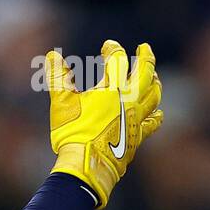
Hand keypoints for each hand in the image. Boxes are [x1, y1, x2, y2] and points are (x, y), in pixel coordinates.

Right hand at [47, 39, 163, 208]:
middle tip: (144, 48)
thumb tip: (52, 55)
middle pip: (145, 73)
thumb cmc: (72, 132)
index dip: (113, 49)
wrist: (87, 163)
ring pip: (153, 95)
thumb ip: (57, 77)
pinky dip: (156, 114)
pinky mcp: (137, 135)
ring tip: (153, 76)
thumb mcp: (60, 102)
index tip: (108, 45)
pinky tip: (158, 112)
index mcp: (111, 89)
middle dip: (145, 58)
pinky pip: (153, 122)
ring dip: (154, 82)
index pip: (117, 60)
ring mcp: (136, 118)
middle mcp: (129, 100)